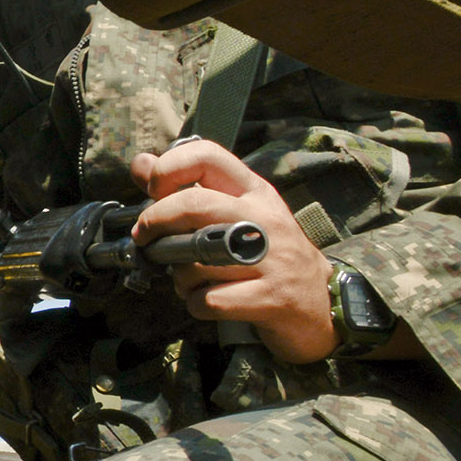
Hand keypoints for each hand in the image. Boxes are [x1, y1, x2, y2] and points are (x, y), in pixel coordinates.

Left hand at [129, 138, 333, 362]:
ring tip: (188, 278)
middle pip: (194, 205)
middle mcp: (265, 220)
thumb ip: (188, 188)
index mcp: (255, 193)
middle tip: (146, 237)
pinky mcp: (270, 298)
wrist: (319, 304)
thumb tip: (141, 163)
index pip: (207, 156)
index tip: (152, 190)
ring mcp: (272, 260)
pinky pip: (209, 299)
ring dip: (177, 274)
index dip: (168, 168)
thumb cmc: (268, 255)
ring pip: (195, 260)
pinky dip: (194, 303)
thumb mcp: (236, 213)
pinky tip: (205, 300)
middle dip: (156, 221)